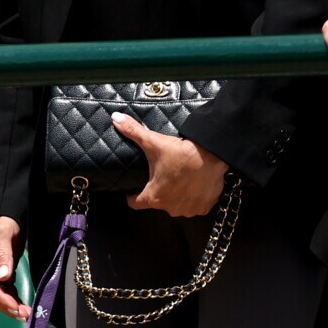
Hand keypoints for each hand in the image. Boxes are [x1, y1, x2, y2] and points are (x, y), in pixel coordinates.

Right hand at [0, 216, 27, 318]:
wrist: (3, 217)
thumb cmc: (2, 222)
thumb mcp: (3, 232)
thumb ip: (3, 254)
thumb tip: (3, 276)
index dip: (1, 298)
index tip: (15, 307)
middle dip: (7, 306)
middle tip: (25, 315)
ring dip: (11, 306)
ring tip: (26, 314)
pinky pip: (4, 290)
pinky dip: (13, 299)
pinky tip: (22, 305)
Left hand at [112, 112, 226, 217]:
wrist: (212, 155)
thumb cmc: (181, 153)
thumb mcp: (153, 142)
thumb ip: (132, 131)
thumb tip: (115, 118)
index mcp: (154, 197)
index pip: (135, 203)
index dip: (132, 196)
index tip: (132, 191)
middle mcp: (171, 208)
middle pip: (158, 202)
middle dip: (158, 191)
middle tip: (161, 176)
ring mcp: (189, 209)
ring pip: (177, 205)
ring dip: (176, 196)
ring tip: (178, 179)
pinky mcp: (204, 207)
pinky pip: (194, 205)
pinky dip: (193, 197)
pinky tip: (194, 185)